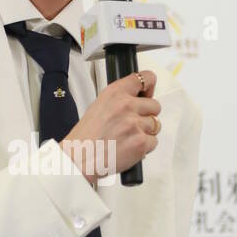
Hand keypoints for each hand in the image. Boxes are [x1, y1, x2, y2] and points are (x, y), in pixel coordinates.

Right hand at [61, 69, 160, 186]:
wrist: (80, 158)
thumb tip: (137, 100)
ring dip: (145, 132)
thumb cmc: (85, 137)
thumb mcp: (98, 106)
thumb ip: (119, 100)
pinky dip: (144, 147)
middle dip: (147, 116)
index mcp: (115, 93)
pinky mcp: (141, 142)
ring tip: (127, 138)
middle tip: (133, 124)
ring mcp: (135, 124)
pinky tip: (129, 147)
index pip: (145, 78)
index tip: (147, 93)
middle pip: (155, 106)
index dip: (149, 87)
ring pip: (156, 125)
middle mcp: (126, 105)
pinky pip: (153, 142)